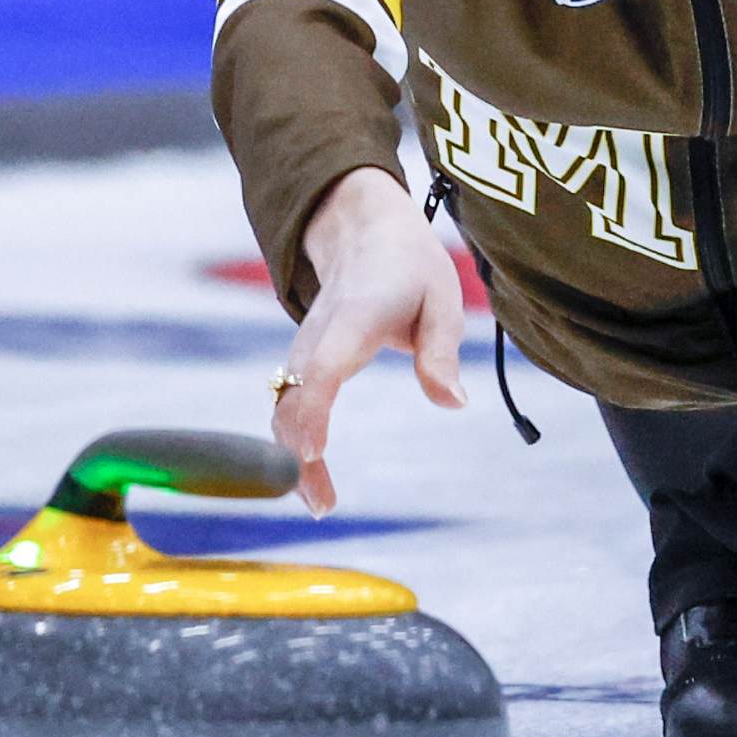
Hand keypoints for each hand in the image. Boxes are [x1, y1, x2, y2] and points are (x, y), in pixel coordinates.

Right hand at [274, 170, 465, 513]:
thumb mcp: (441, 297)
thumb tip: (452, 403)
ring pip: (283, 406)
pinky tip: (311, 479)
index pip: (323, 366)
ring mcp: (303, 349)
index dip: (312, 408)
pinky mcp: (302, 363)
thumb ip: (440, 351)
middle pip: (292, 397)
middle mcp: (317, 336)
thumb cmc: (408, 266)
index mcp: (353, 317)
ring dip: (292, 456)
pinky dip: (292, 442)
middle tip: (322, 505)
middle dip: (297, 451)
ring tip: (320, 505)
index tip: (312, 452)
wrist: (363, 231)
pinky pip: (289, 405)